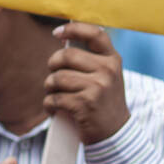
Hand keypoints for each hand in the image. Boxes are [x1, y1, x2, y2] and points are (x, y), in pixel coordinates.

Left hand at [43, 23, 129, 143]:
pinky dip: (49, 104)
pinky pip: (54, 98)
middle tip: (53, 77)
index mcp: (113, 60)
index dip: (73, 29)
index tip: (57, 32)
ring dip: (49, 88)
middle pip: (66, 56)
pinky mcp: (85, 105)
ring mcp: (97, 88)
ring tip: (53, 94)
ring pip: (57, 78)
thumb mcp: (107, 77)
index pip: (94, 33)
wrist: (115, 134)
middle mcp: (107, 71)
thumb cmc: (104, 102)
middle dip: (53, 65)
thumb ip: (92, 59)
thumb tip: (64, 39)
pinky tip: (53, 108)